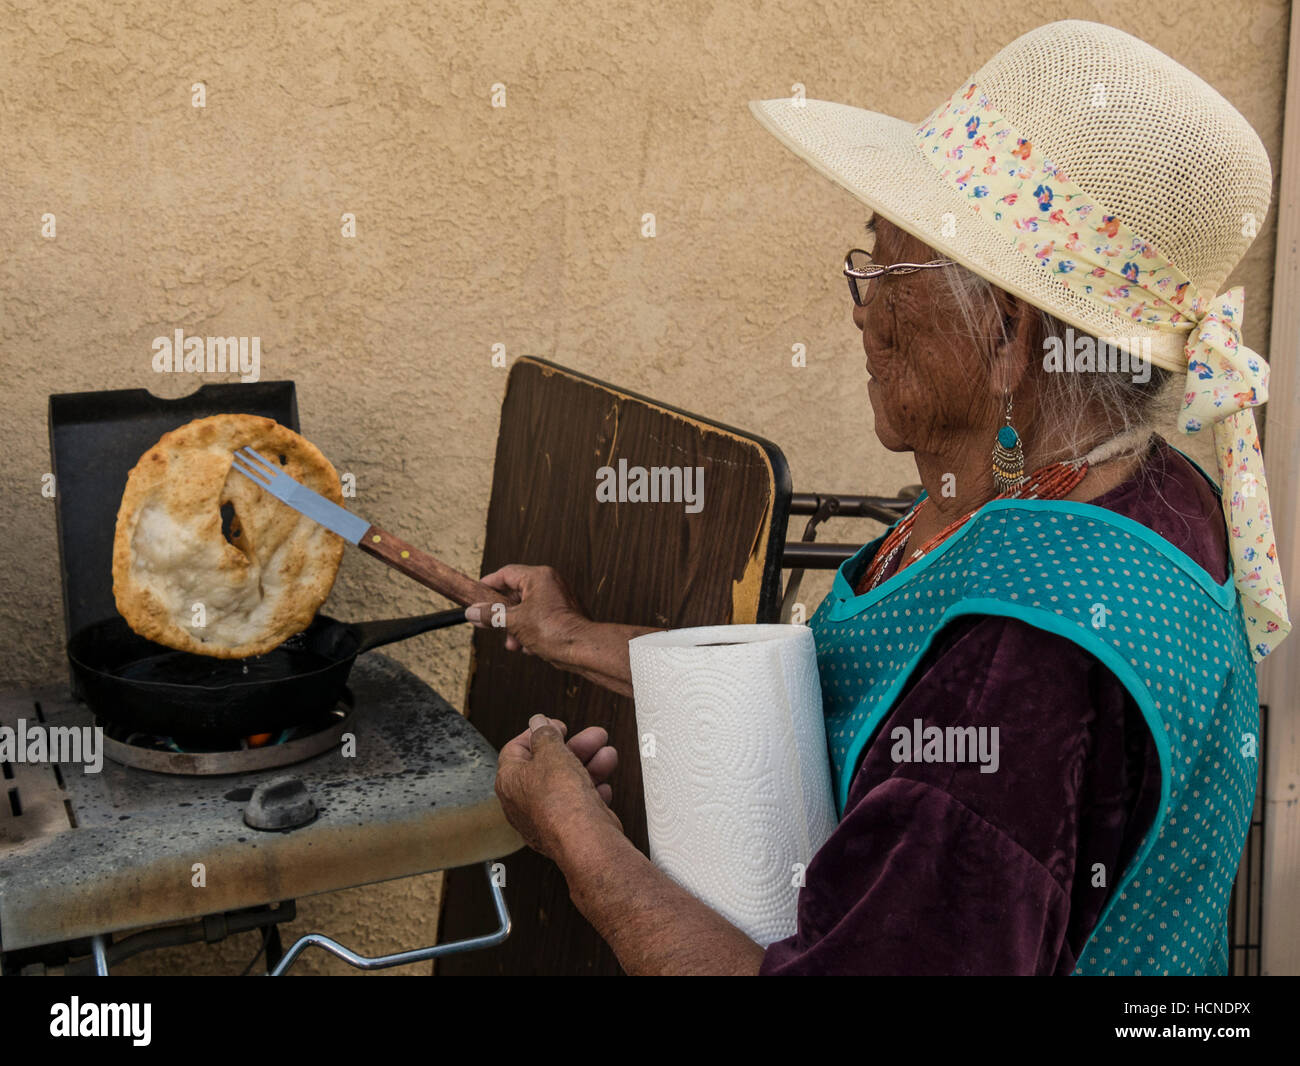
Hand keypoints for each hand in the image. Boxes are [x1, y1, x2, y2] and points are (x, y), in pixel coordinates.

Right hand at [465, 564, 590, 665]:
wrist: (582, 649)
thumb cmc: (553, 630)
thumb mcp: (514, 622)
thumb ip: (491, 614)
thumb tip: (472, 612)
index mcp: (538, 577)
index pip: (506, 573)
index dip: (488, 584)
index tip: (475, 594)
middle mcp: (550, 583)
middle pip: (516, 594)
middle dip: (503, 615)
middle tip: (489, 624)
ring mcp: (558, 599)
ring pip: (526, 609)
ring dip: (515, 627)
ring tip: (513, 643)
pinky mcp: (563, 614)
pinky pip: (539, 619)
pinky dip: (530, 632)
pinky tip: (529, 647)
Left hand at [495, 715, 621, 861]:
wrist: (585, 840)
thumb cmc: (561, 801)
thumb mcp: (552, 752)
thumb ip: (545, 734)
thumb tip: (538, 723)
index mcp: (509, 781)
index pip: (515, 750)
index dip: (537, 734)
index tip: (555, 726)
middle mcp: (523, 803)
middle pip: (548, 765)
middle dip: (574, 748)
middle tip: (593, 737)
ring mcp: (545, 818)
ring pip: (567, 784)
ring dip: (589, 765)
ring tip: (608, 755)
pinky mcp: (567, 829)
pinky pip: (578, 805)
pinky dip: (592, 792)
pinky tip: (603, 786)